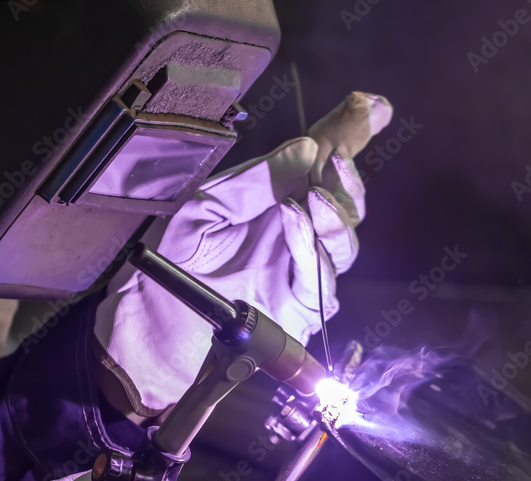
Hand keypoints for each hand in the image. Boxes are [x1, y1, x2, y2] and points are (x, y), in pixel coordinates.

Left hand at [95, 92, 392, 413]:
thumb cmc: (176, 263)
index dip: (350, 133)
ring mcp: (303, 270)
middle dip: (348, 177)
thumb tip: (307, 151)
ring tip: (311, 195)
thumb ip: (255, 182)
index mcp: (278, 200)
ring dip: (334, 214)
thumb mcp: (205, 208)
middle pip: (345, 202)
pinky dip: (310, 246)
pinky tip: (294, 220)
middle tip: (337, 158)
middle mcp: (298, 233)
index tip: (374, 105)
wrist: (157, 324)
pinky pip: (322, 278)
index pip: (323, 162)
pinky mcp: (302, 307)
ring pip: (344, 241)